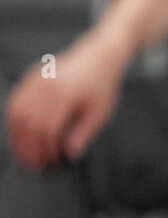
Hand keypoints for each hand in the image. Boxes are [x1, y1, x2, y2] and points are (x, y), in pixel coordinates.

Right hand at [6, 29, 132, 169]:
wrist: (100, 55)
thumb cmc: (102, 82)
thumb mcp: (100, 112)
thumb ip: (84, 133)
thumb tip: (71, 153)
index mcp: (64, 95)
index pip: (46, 129)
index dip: (46, 149)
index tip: (51, 161)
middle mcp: (45, 86)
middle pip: (27, 123)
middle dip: (29, 147)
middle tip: (35, 162)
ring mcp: (35, 80)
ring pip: (15, 113)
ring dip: (17, 136)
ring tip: (25, 152)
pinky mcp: (31, 77)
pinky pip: (15, 101)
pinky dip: (14, 120)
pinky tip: (20, 132)